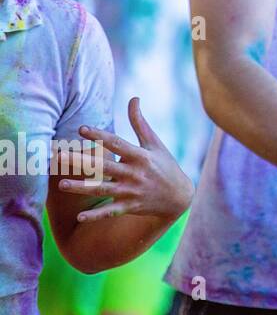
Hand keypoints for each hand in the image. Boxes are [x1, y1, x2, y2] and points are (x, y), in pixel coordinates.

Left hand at [57, 97, 192, 223]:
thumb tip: (133, 98)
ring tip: (61, 184)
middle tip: (59, 156)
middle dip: (81, 162)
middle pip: (103, 167)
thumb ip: (140, 123)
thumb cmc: (165, 165)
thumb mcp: (155, 143)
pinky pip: (111, 211)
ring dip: (81, 188)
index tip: (81, 129)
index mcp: (140, 156)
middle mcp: (134, 173)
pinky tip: (80, 216)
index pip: (116, 143)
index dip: (99, 136)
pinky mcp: (130, 206)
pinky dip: (96, 215)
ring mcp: (132, 191)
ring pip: (102, 189)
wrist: (179, 196)